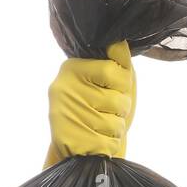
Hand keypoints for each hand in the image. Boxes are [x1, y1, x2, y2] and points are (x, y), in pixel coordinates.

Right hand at [44, 40, 136, 167]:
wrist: (79, 146)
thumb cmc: (100, 108)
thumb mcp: (109, 79)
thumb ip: (117, 60)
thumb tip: (120, 40)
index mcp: (72, 68)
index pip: (113, 71)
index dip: (123, 85)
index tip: (112, 88)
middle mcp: (64, 89)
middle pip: (119, 99)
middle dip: (122, 109)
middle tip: (106, 111)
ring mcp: (65, 115)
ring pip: (115, 123)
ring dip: (116, 128)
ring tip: (101, 126)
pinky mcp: (70, 140)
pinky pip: (110, 142)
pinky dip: (110, 144)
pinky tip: (97, 140)